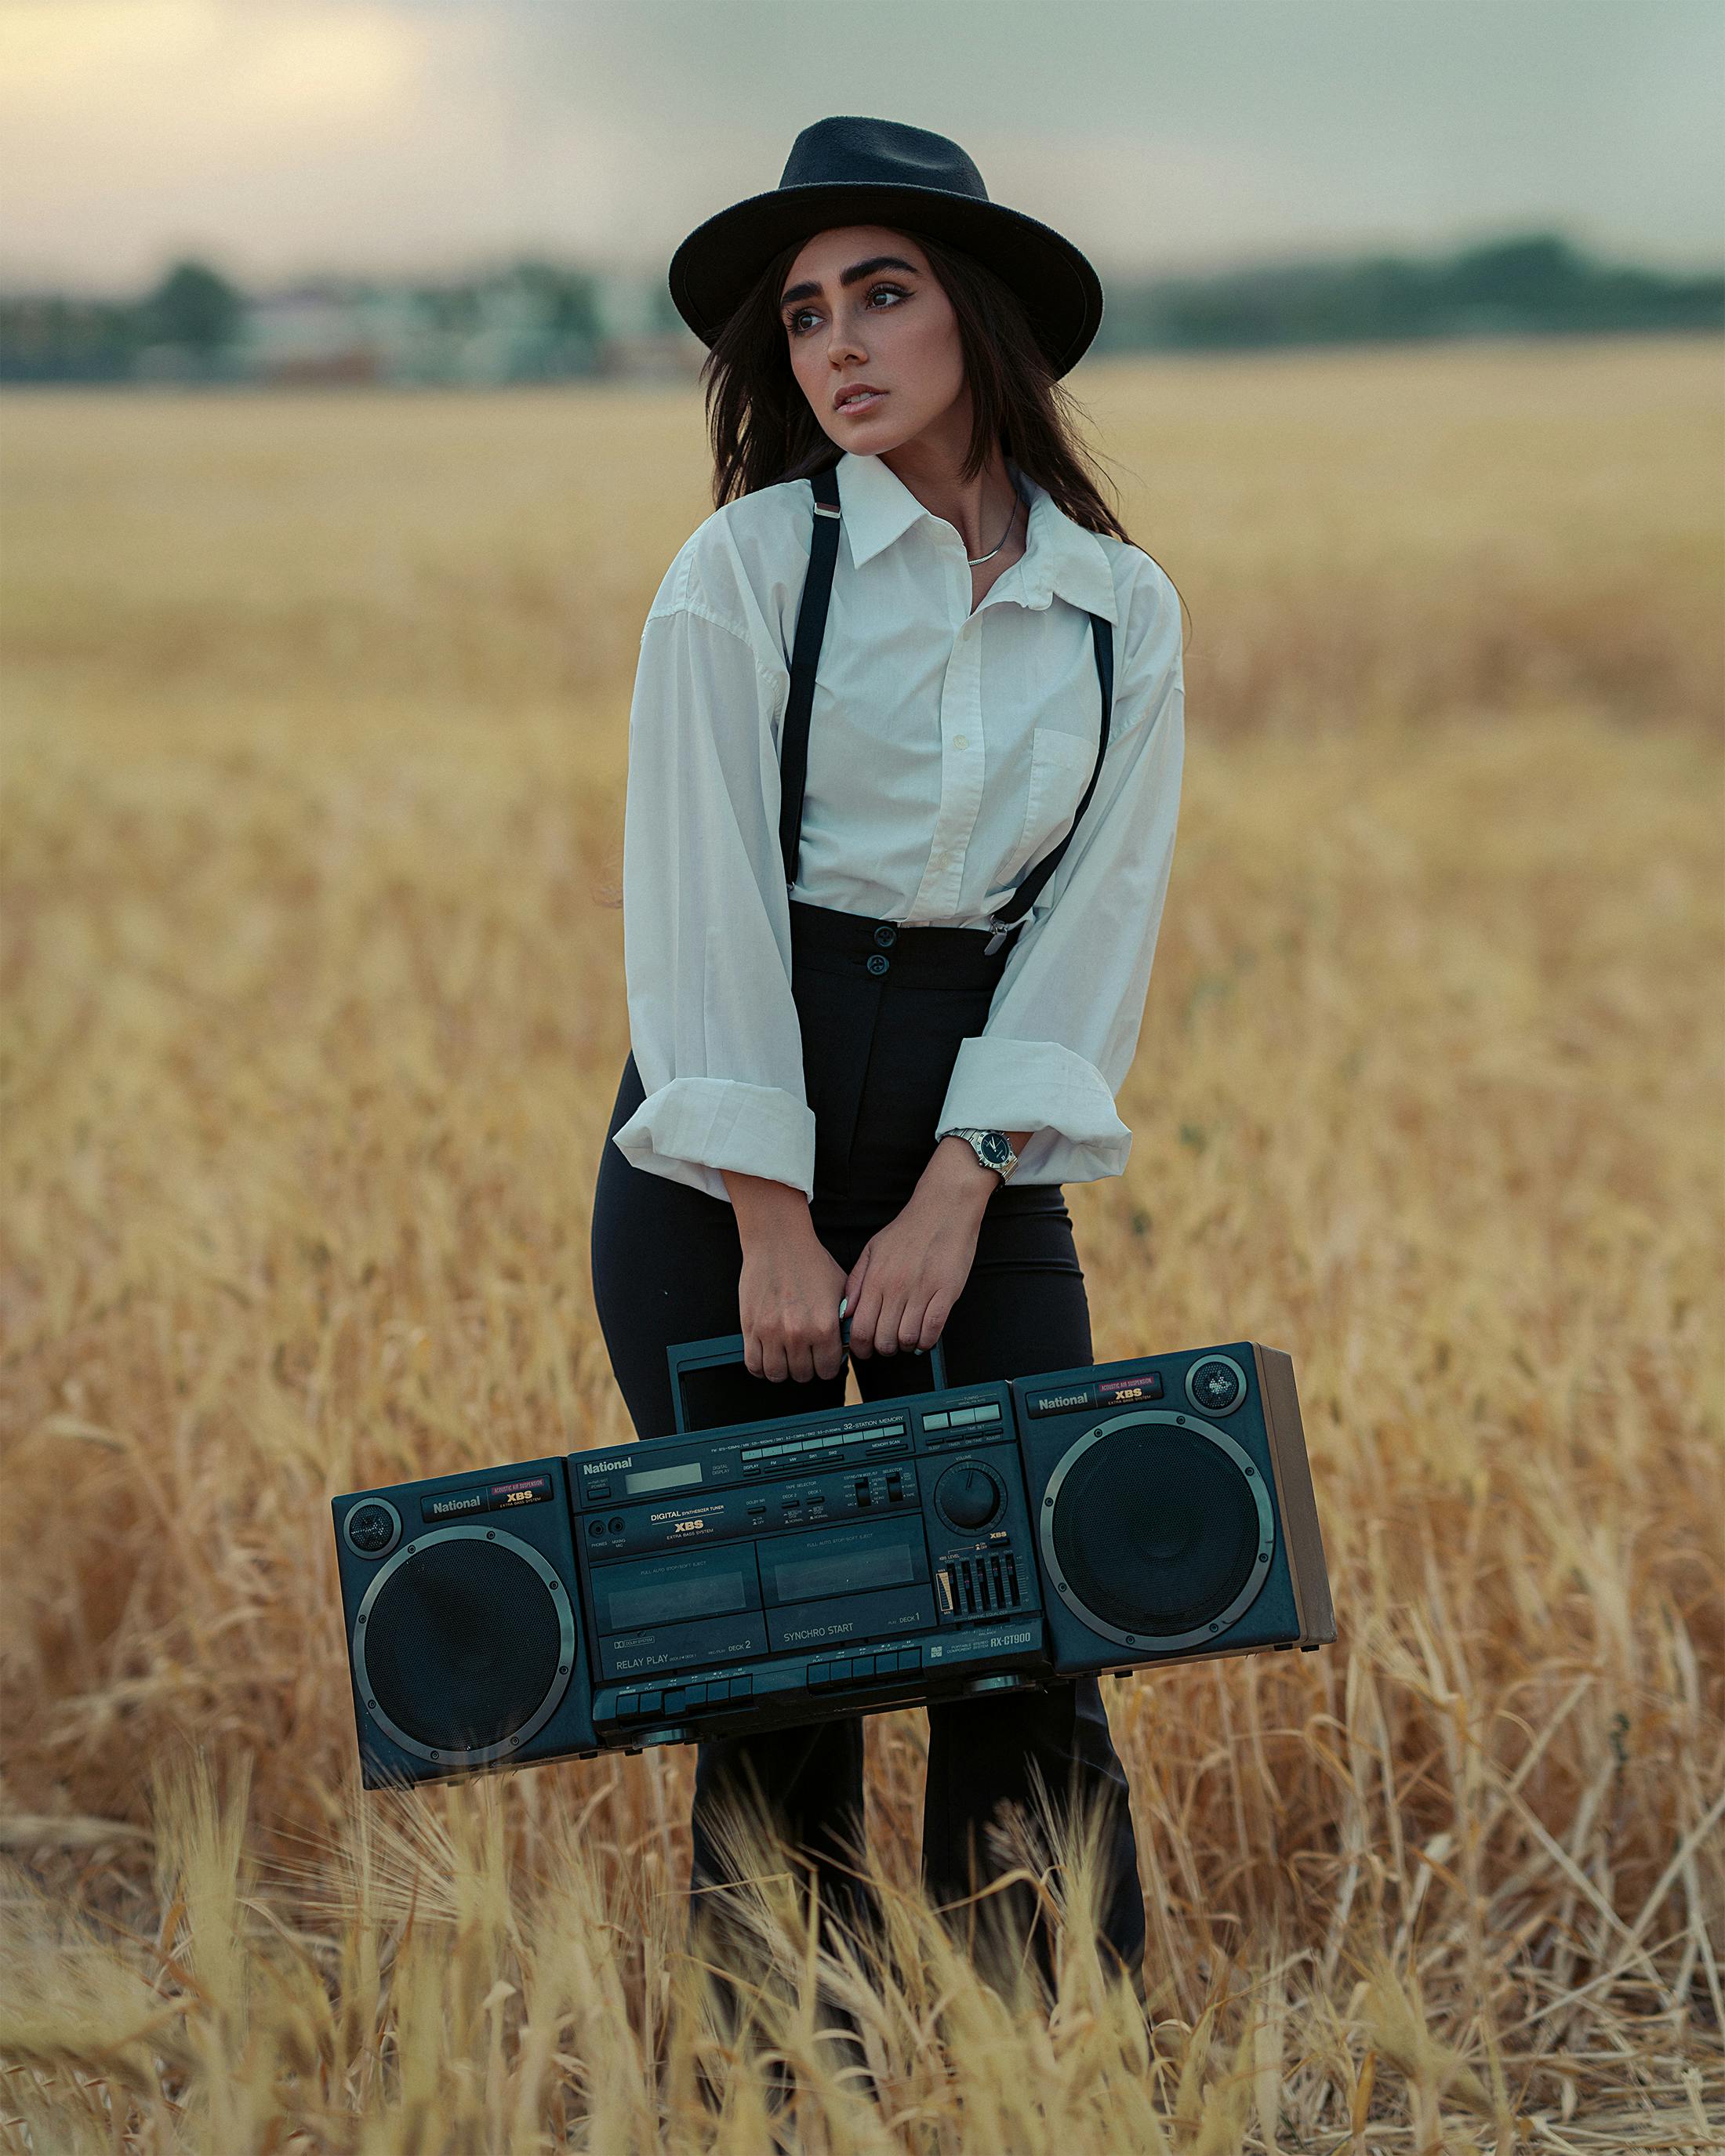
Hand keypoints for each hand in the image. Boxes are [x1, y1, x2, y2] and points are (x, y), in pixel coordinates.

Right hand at [737, 1223, 849, 1383]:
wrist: (779, 1242)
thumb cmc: (810, 1262)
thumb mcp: (841, 1289)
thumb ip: (846, 1320)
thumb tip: (846, 1342)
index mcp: (825, 1326)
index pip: (828, 1370)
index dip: (828, 1366)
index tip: (824, 1360)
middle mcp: (798, 1333)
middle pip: (803, 1375)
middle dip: (807, 1368)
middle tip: (805, 1356)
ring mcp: (771, 1332)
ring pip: (777, 1374)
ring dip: (784, 1370)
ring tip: (786, 1358)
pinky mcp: (750, 1328)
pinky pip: (753, 1364)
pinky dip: (761, 1367)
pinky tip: (767, 1357)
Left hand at [843, 1154, 992, 1358]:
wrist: (942, 1209)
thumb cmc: (907, 1231)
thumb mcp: (872, 1251)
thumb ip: (856, 1283)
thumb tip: (846, 1313)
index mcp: (875, 1279)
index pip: (861, 1329)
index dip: (861, 1348)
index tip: (866, 1349)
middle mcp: (896, 1288)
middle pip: (883, 1339)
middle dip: (884, 1349)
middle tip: (888, 1344)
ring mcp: (922, 1291)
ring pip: (907, 1339)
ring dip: (906, 1345)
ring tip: (907, 1338)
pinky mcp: (946, 1292)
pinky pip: (933, 1330)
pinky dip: (927, 1341)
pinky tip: (925, 1335)